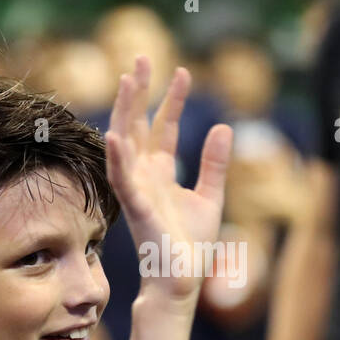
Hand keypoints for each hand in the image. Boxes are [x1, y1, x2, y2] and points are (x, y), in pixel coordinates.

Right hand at [105, 56, 232, 305]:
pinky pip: (122, 179)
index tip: (183, 72)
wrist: (181, 282)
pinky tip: (115, 134)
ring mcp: (137, 189)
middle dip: (140, 92)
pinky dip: (117, 157)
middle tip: (142, 57)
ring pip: (125, 142)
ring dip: (125, 111)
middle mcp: (144, 176)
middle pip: (138, 124)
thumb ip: (215, 163)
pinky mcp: (136, 208)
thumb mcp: (211, 197)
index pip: (164, 126)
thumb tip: (224, 127)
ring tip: (127, 80)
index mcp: (160, 172)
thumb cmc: (191, 245)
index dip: (172, 99)